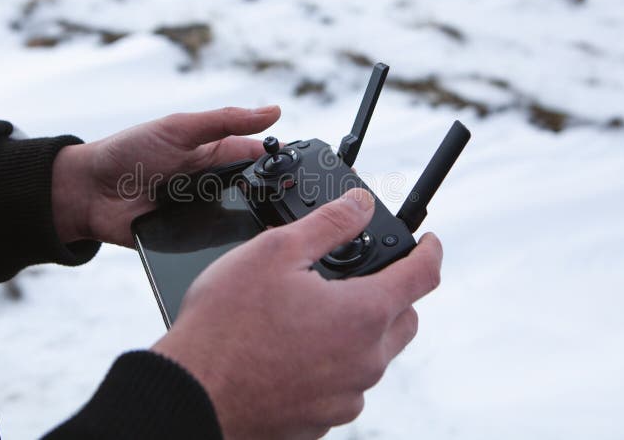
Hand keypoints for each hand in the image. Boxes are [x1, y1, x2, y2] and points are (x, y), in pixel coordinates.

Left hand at [51, 105, 280, 245]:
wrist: (88, 192)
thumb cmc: (129, 151)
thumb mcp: (180, 128)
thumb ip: (225, 120)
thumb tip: (274, 111)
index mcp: (218, 153)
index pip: (262, 158)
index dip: (283, 164)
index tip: (306, 172)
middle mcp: (216, 184)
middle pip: (258, 193)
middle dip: (274, 197)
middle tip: (293, 202)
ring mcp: (205, 213)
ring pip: (243, 222)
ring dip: (254, 223)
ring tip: (272, 226)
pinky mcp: (192, 241)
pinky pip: (218, 246)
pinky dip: (229, 247)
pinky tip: (242, 249)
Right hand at [152, 188, 442, 439]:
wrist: (192, 394)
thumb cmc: (226, 327)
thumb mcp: (275, 252)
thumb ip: (329, 224)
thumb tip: (360, 206)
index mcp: (363, 315)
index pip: (422, 276)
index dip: (430, 251)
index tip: (429, 243)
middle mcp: (365, 361)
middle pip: (405, 319)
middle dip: (393, 292)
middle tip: (358, 277)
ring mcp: (346, 396)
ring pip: (374, 354)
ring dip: (360, 330)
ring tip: (313, 313)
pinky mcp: (322, 420)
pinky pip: (346, 384)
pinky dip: (335, 362)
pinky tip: (295, 350)